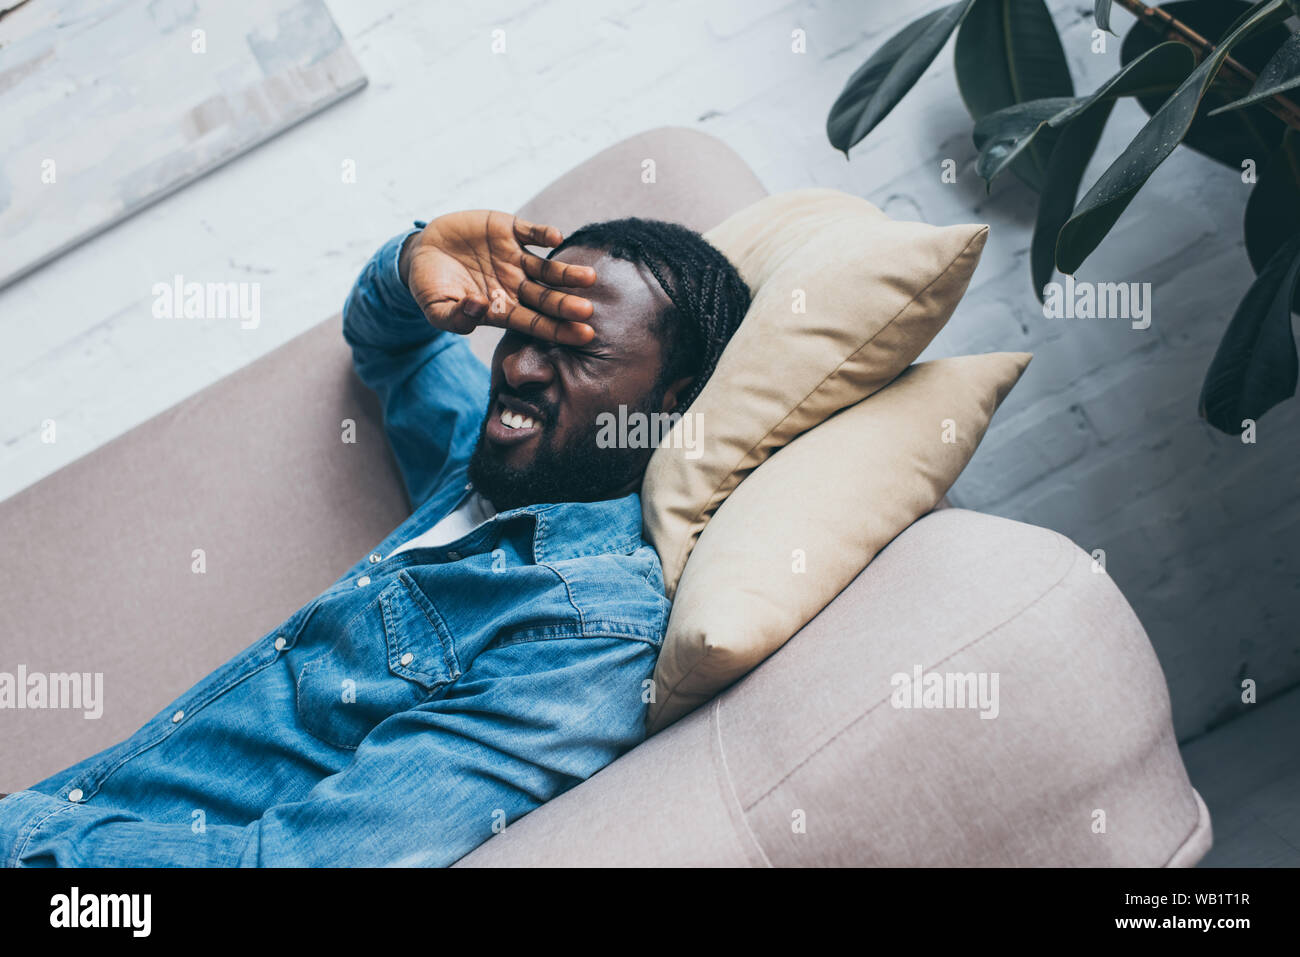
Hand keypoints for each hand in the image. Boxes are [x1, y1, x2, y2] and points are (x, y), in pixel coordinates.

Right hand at [400, 210, 596, 343]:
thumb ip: (456, 318)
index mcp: (502, 308)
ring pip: (547, 268)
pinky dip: (543, 233)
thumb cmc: (432, 287)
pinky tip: (556, 237)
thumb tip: (479, 308)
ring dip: (566, 273)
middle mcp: (515, 284)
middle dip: (566, 304)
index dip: (559, 329)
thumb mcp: (436, 309)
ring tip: (588, 277)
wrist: (423, 251)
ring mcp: (514, 257)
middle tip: (587, 310)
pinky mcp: (508, 230)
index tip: (583, 334)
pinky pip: (530, 232)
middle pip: (547, 297)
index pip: (535, 322)